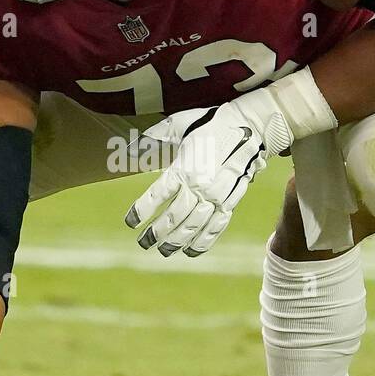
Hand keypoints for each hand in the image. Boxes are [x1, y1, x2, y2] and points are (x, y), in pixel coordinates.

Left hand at [126, 96, 284, 258]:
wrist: (249, 126)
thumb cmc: (209, 124)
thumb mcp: (176, 124)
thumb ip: (151, 139)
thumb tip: (126, 151)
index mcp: (183, 168)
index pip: (157, 195)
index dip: (141, 211)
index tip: (130, 222)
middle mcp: (199, 186)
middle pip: (174, 217)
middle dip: (156, 233)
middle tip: (143, 243)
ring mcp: (216, 197)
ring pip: (194, 226)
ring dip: (177, 241)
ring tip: (163, 251)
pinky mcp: (231, 202)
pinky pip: (216, 227)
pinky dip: (204, 242)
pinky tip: (191, 251)